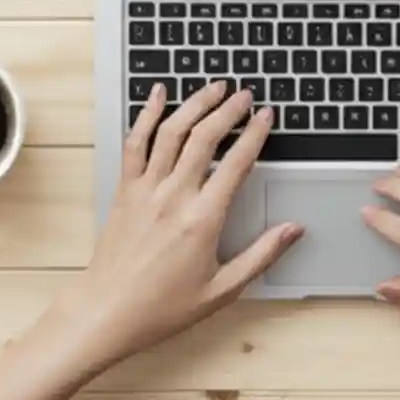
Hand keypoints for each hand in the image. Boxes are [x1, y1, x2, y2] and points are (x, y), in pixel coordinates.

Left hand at [50, 81, 303, 371]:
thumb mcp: (223, 289)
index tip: (266, 116)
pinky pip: (135, 143)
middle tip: (245, 95)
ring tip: (213, 87)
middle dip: (228, 109)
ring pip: (171, 131)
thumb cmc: (162, 307)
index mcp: (202, 219)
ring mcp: (145, 189)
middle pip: (204, 136)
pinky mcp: (124, 191)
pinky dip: (146, 114)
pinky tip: (156, 95)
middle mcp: (173, 196)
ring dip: (194, 104)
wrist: (107, 312)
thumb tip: (293, 231)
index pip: (235, 162)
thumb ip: (261, 255)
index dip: (255, 134)